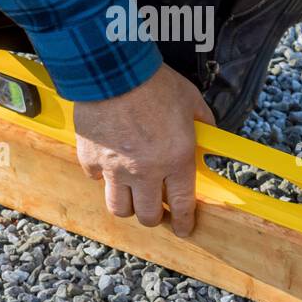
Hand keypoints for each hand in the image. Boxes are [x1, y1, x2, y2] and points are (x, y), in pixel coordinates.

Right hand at [73, 64, 213, 236]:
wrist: (113, 72)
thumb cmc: (154, 84)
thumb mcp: (192, 102)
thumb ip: (204, 123)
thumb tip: (211, 132)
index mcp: (176, 160)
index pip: (182, 204)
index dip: (183, 221)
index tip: (183, 229)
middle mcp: (146, 171)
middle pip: (147, 215)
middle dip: (154, 218)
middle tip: (156, 212)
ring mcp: (115, 168)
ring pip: (118, 207)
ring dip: (128, 206)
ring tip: (132, 197)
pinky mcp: (90, 159)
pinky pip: (96, 180)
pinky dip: (103, 177)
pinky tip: (110, 166)